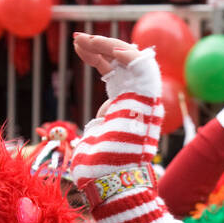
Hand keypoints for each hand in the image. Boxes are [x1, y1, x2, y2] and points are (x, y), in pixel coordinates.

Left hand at [70, 35, 176, 222]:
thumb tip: (90, 127)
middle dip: (100, 47)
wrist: (114, 183)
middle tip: (77, 39)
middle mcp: (135, 102)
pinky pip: (139, 65)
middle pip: (122, 63)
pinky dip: (121, 51)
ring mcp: (142, 100)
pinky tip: (100, 45)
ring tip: (83, 40)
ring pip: (131, 60)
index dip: (97, 58)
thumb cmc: (99, 172)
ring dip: (107, 45)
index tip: (77, 48)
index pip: (113, 74)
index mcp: (123, 109)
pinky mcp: (146, 98)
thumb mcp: (89, 144)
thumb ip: (92, 132)